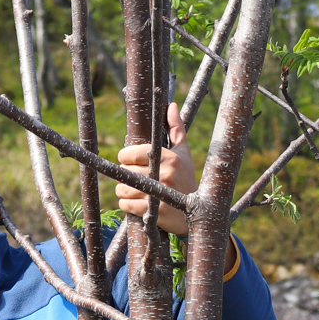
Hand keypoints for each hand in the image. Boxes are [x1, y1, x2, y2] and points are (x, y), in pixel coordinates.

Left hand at [116, 104, 196, 237]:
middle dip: (125, 175)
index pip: (131, 153)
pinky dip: (126, 205)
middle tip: (134, 178)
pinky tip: (135, 203)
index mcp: (169, 157)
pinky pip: (126, 205)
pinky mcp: (155, 212)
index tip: (129, 161)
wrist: (195, 214)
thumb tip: (170, 105)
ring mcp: (160, 194)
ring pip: (122, 188)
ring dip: (124, 191)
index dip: (125, 157)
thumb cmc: (186, 179)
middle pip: (124, 171)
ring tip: (134, 191)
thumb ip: (176, 129)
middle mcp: (164, 174)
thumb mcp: (184, 154)